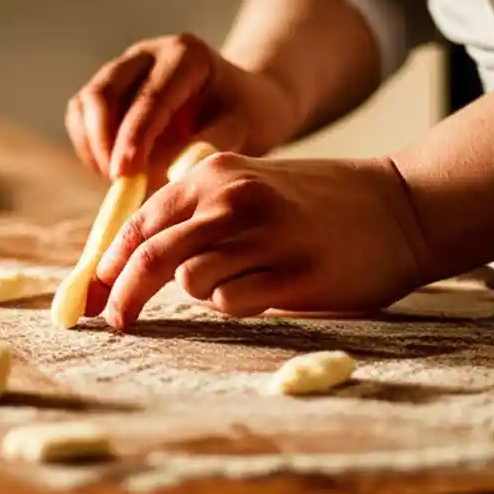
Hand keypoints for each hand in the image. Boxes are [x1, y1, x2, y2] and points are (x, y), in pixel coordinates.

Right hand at [64, 33, 298, 185]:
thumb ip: (203, 149)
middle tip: (118, 182)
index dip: (133, 138)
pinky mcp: (109, 88)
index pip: (149, 98)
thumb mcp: (240, 130)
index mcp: (185, 56)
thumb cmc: (246, 114)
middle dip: (103, 141)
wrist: (243, 100)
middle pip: (103, 92)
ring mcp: (123, 68)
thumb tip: (160, 175)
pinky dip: (89, 146)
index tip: (125, 175)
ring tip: (119, 179)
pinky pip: (81, 116)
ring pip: (86, 104)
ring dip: (93, 145)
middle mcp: (147, 54)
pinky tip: (113, 169)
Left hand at [86, 153, 431, 328]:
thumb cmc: (315, 205)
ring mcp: (266, 235)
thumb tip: (130, 265)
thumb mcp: (249, 188)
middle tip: (114, 321)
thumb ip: (195, 216)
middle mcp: (234, 199)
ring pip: (193, 283)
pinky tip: (272, 287)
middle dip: (123, 295)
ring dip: (203, 293)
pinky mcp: (294, 274)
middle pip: (151, 257)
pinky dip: (238, 304)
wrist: (400, 206)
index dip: (109, 265)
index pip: (140, 223)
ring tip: (244, 279)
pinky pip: (234, 303)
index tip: (93, 296)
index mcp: (215, 173)